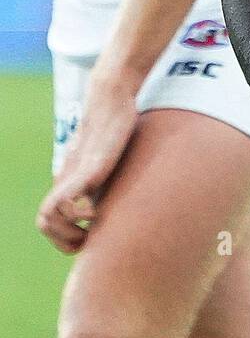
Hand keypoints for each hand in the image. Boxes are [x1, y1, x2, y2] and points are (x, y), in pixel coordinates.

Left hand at [36, 65, 139, 252]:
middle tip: (87, 238)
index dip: (63, 236)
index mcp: (69, 181)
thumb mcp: (109, 157)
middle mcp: (66, 180)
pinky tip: (96, 212)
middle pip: (43, 222)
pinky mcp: (88, 168)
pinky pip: (67, 200)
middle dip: (63, 239)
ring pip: (47, 216)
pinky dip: (77, 215)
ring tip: (90, 226)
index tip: (88, 236)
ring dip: (67, 231)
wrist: (111, 97)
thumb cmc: (115, 126)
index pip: (48, 221)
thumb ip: (105, 176)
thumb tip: (118, 192)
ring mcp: (75, 175)